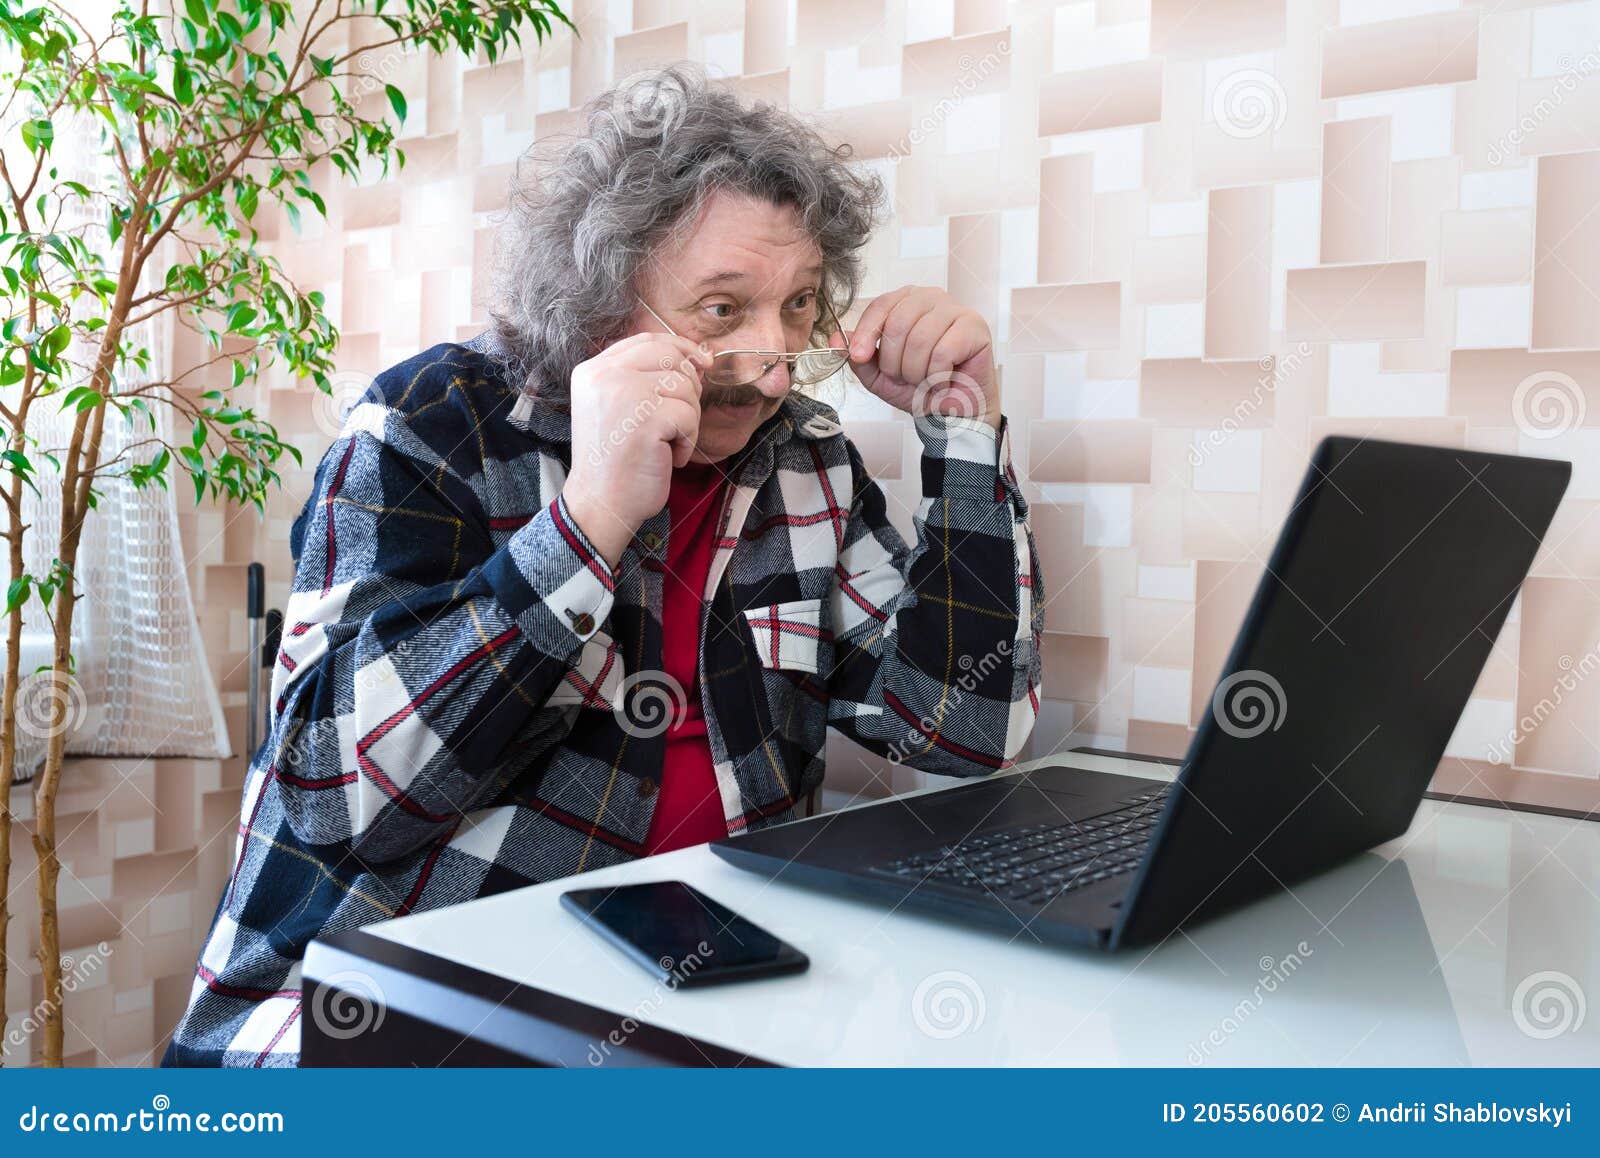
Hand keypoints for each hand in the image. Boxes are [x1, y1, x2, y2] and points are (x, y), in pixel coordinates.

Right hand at [562, 332, 712, 567]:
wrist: (601, 505)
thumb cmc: (616, 461)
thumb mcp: (618, 406)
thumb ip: (643, 377)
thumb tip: (697, 356)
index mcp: (593, 370)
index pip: (646, 339)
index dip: (680, 347)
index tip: (700, 363)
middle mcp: (604, 375)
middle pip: (670, 356)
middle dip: (688, 385)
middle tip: (680, 418)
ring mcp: (623, 394)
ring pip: (684, 386)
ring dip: (688, 419)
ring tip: (668, 443)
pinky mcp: (645, 418)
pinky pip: (689, 416)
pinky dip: (687, 442)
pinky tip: (669, 457)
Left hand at [834, 286, 997, 427]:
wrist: (952, 412)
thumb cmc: (921, 388)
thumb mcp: (880, 376)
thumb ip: (858, 357)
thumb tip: (837, 338)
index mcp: (907, 302)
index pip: (880, 306)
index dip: (866, 332)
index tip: (859, 356)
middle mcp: (931, 299)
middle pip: (898, 322)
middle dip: (895, 361)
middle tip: (905, 378)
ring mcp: (956, 310)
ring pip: (920, 338)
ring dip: (917, 372)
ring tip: (925, 382)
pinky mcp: (975, 327)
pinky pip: (943, 351)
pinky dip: (937, 376)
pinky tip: (943, 382)